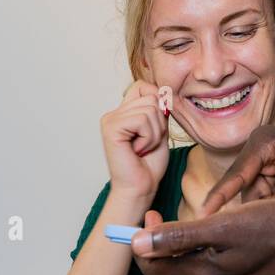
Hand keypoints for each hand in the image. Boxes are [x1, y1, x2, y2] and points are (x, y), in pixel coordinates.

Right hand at [99, 81, 168, 205]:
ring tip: (143, 148)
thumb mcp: (160, 130)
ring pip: (150, 109)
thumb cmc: (150, 164)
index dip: (159, 102)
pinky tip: (138, 150)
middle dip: (159, 123)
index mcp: (124, 111)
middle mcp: (114, 113)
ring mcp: (110, 119)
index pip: (145, 86)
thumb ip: (160, 109)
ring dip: (154, 133)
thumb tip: (164, 92)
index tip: (157, 128)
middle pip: (151, 96)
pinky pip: (142, 120)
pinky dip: (148, 137)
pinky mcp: (111, 128)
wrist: (141, 187)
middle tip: (148, 143)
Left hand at [131, 198, 274, 274]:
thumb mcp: (223, 225)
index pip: (154, 270)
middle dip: (159, 248)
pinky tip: (221, 244)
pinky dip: (208, 261)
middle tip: (161, 220)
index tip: (149, 216)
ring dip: (183, 255)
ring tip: (189, 228)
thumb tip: (137, 243)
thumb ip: (179, 236)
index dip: (141, 244)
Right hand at [198, 105, 274, 214]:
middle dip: (251, 219)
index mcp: (264, 144)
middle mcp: (262, 161)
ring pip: (260, 210)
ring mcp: (273, 178)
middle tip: (254, 243)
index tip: (202, 218)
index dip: (219, 197)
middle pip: (246, 198)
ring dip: (268, 224)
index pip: (236, 174)